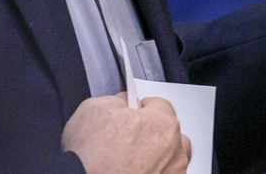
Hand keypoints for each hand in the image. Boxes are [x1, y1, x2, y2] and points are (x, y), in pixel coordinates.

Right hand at [61, 95, 190, 173]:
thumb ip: (116, 100)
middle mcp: (175, 151)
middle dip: (150, 130)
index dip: (140, 107)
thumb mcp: (94, 109)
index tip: (130, 112)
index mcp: (163, 125)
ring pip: (171, 155)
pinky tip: (132, 169)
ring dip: (157, 153)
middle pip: (168, 130)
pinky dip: (153, 170)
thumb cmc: (90, 158)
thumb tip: (121, 103)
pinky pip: (164, 173)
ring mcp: (172, 173)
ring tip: (132, 157)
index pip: (159, 105)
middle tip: (126, 136)